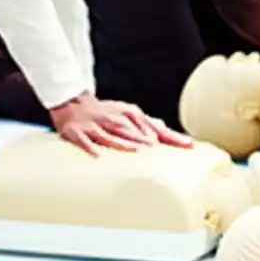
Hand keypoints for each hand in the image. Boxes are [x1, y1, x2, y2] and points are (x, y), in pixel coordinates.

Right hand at [49, 93, 192, 155]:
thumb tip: (165, 129)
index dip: (170, 136)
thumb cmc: (104, 113)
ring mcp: (96, 125)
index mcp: (129, 114)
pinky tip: (98, 156)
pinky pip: (84, 141)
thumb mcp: (126, 113)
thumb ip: (146, 124)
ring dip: (124, 142)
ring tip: (138, 150)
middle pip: (134, 129)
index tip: (187, 145)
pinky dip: (90, 147)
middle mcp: (114, 118)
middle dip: (147, 138)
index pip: (153, 126)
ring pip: (111, 134)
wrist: (72, 104)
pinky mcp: (77, 132)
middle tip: (162, 150)